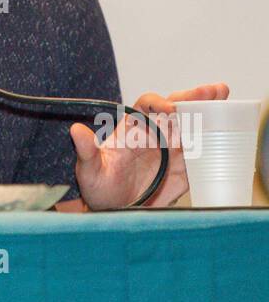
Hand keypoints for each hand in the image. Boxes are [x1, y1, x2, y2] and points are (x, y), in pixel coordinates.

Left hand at [70, 82, 229, 209]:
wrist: (112, 212)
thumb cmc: (98, 186)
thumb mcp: (88, 170)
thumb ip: (86, 151)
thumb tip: (75, 130)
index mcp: (133, 128)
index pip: (147, 106)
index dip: (159, 103)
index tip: (170, 109)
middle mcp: (155, 134)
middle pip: (178, 109)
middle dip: (195, 97)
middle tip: (215, 90)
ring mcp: (171, 151)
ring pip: (193, 128)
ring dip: (209, 115)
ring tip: (226, 102)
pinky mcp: (182, 171)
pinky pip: (199, 156)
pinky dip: (213, 146)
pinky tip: (226, 137)